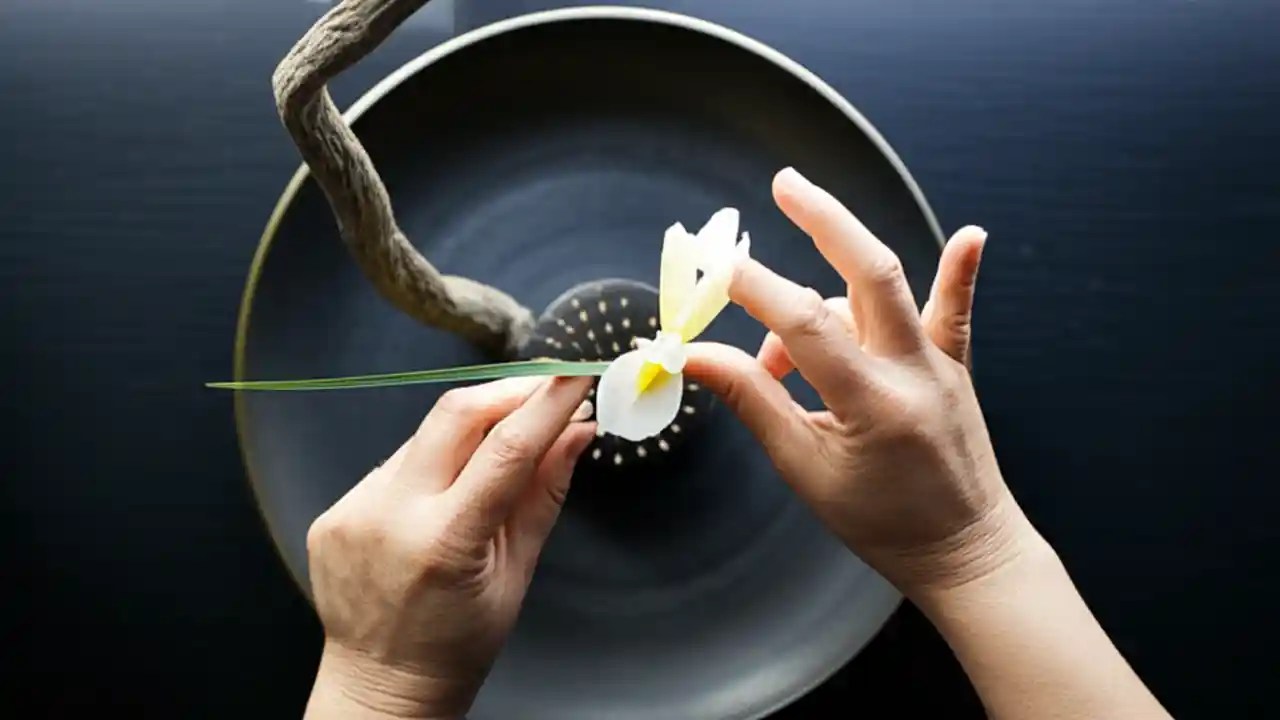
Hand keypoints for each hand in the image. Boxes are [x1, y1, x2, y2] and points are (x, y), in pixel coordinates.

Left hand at [303, 376, 594, 718]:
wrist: (380, 684)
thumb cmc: (459, 642)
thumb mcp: (516, 573)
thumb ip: (545, 494)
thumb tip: (579, 431)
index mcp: (444, 542)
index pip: (506, 449)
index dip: (547, 402)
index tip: (577, 373)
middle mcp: (390, 517)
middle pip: (454, 414)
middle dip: (507, 391)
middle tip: (547, 389)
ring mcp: (354, 510)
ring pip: (424, 437)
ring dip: (469, 431)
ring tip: (498, 455)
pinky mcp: (334, 509)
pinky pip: (395, 464)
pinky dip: (431, 463)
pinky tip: (445, 493)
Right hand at [688, 167, 1035, 597]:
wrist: (963, 550)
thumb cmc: (880, 520)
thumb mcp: (805, 469)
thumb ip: (754, 402)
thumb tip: (695, 356)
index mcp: (873, 405)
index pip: (806, 327)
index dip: (755, 289)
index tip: (712, 268)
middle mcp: (913, 372)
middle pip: (870, 274)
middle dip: (824, 220)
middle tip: (783, 183)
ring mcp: (940, 363)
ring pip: (889, 291)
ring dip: (832, 282)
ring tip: (779, 354)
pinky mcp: (954, 364)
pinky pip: (954, 310)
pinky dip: (960, 270)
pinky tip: (973, 234)